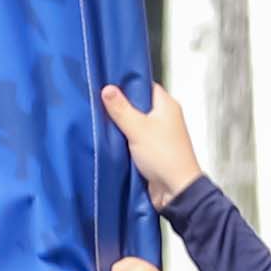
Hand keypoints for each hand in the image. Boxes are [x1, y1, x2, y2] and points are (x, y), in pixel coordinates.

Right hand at [102, 80, 200, 206]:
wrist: (175, 189)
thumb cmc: (163, 155)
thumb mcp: (138, 128)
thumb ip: (121, 109)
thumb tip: (107, 88)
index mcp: (166, 105)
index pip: (145, 86)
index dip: (127, 83)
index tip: (106, 81)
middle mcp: (163, 117)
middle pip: (137, 104)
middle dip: (118, 104)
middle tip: (95, 100)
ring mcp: (157, 134)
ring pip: (133, 122)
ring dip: (118, 123)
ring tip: (96, 117)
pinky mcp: (150, 149)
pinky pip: (132, 138)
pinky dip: (121, 138)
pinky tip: (105, 137)